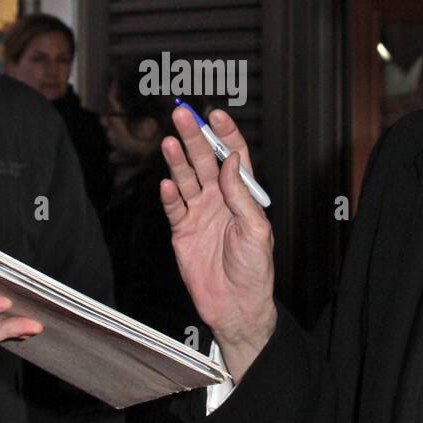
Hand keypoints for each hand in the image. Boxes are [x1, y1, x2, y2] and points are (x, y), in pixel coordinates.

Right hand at [159, 106, 275, 379]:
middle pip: (205, 161)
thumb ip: (241, 196)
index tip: (217, 115)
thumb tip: (232, 162)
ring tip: (168, 140)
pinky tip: (166, 182)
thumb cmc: (255, 272)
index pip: (234, 157)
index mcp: (242, 197)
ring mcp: (200, 214)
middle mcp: (220, 200)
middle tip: (182, 116)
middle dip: (195, 137)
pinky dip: (169, 195)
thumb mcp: (256, 231)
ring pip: (186, 178)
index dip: (226, 135)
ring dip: (178, 159)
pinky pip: (174, 207)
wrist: (236, 307)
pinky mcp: (183, 231)